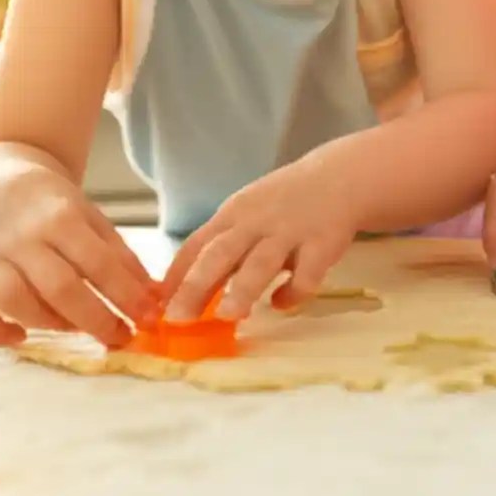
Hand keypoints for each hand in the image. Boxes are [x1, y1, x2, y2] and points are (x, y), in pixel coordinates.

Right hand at [0, 170, 158, 346]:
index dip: (126, 295)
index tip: (150, 318)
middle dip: (96, 319)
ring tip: (77, 328)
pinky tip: (20, 338)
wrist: (1, 186)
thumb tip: (156, 299)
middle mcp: (24, 239)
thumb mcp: (95, 222)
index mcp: (61, 219)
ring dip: (51, 323)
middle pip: (59, 287)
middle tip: (122, 336)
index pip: (98, 263)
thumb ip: (122, 260)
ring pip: (15, 300)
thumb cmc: (55, 209)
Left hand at [163, 160, 357, 321]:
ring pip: (261, 262)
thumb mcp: (248, 214)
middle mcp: (256, 222)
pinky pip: (306, 274)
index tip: (156, 304)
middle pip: (220, 254)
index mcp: (233, 215)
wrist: (339, 178)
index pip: (195, 245)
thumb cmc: (283, 203)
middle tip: (178, 317)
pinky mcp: (322, 244)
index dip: (175, 275)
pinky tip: (283, 303)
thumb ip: (225, 247)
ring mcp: (290, 232)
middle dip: (196, 285)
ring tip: (229, 315)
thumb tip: (189, 290)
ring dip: (244, 289)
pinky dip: (293, 292)